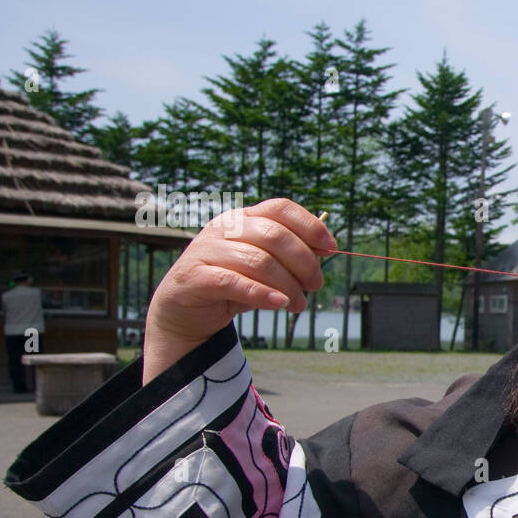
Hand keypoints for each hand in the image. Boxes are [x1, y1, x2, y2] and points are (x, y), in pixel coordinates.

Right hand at [143, 199, 334, 382]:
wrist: (185, 309)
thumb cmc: (233, 284)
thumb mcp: (263, 266)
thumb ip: (289, 257)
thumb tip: (326, 250)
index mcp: (244, 218)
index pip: (281, 208)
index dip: (310, 225)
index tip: (331, 248)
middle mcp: (225, 228)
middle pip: (275, 235)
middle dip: (304, 263)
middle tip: (316, 285)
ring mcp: (207, 250)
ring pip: (258, 261)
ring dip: (288, 286)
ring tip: (298, 305)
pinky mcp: (195, 276)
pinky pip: (233, 281)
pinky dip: (261, 294)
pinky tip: (279, 303)